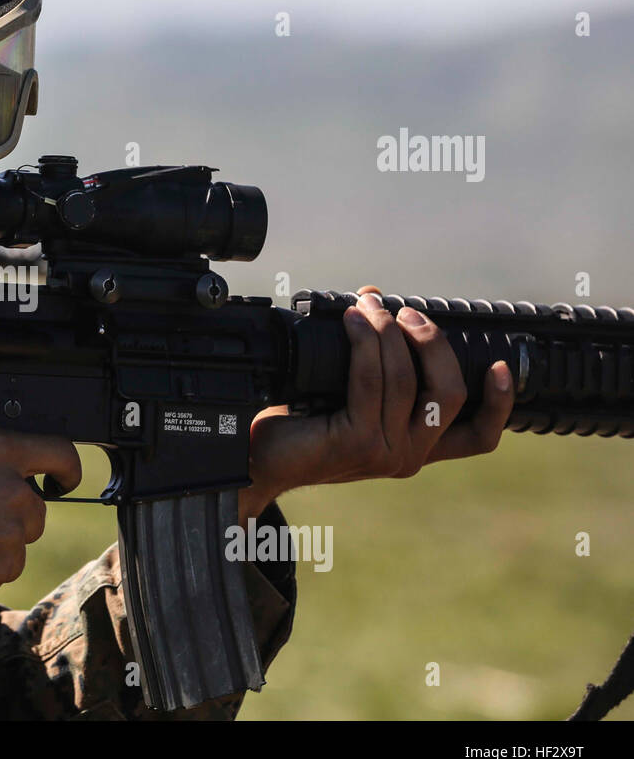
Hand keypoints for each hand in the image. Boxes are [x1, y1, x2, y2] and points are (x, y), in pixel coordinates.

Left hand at [240, 285, 514, 521]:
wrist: (257, 459)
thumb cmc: (301, 424)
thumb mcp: (349, 392)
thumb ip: (374, 360)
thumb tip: (377, 299)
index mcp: (417, 447)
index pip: (477, 437)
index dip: (500, 403)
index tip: (501, 364)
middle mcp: (409, 456)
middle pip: (450, 394)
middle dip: (433, 344)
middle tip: (406, 313)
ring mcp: (385, 453)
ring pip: (407, 381)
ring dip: (390, 334)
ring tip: (369, 308)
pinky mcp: (356, 443)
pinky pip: (370, 382)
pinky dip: (364, 344)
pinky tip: (350, 322)